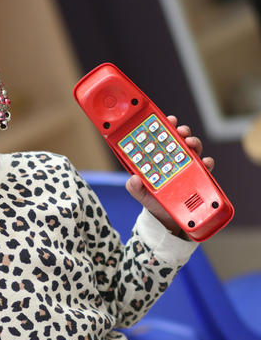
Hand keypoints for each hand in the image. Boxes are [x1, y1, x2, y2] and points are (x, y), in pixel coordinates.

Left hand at [125, 115, 214, 235]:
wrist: (167, 219)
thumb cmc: (153, 201)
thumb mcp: (140, 194)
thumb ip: (134, 187)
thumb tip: (134, 179)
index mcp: (157, 159)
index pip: (160, 139)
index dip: (163, 128)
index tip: (164, 121)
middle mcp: (173, 160)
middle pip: (178, 140)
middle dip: (180, 131)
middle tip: (179, 130)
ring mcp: (187, 167)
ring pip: (192, 149)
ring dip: (193, 142)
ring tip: (190, 143)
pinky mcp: (198, 177)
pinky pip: (205, 167)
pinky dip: (207, 162)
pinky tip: (205, 162)